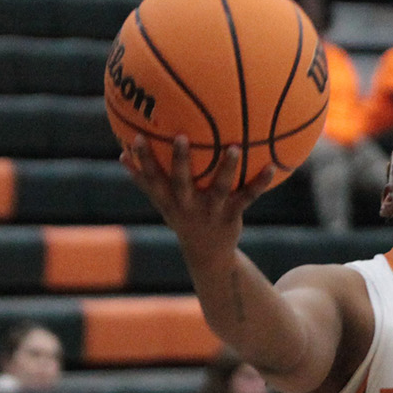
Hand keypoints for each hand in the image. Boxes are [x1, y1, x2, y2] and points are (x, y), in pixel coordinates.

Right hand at [120, 135, 280, 264]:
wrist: (207, 255)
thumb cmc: (182, 218)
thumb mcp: (161, 202)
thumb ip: (144, 180)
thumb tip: (121, 154)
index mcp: (169, 201)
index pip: (152, 179)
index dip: (144, 160)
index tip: (137, 138)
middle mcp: (188, 206)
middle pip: (181, 182)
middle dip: (179, 161)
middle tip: (180, 137)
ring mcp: (211, 211)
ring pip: (218, 188)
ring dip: (227, 168)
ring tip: (234, 147)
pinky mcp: (232, 215)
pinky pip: (247, 197)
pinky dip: (260, 183)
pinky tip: (271, 166)